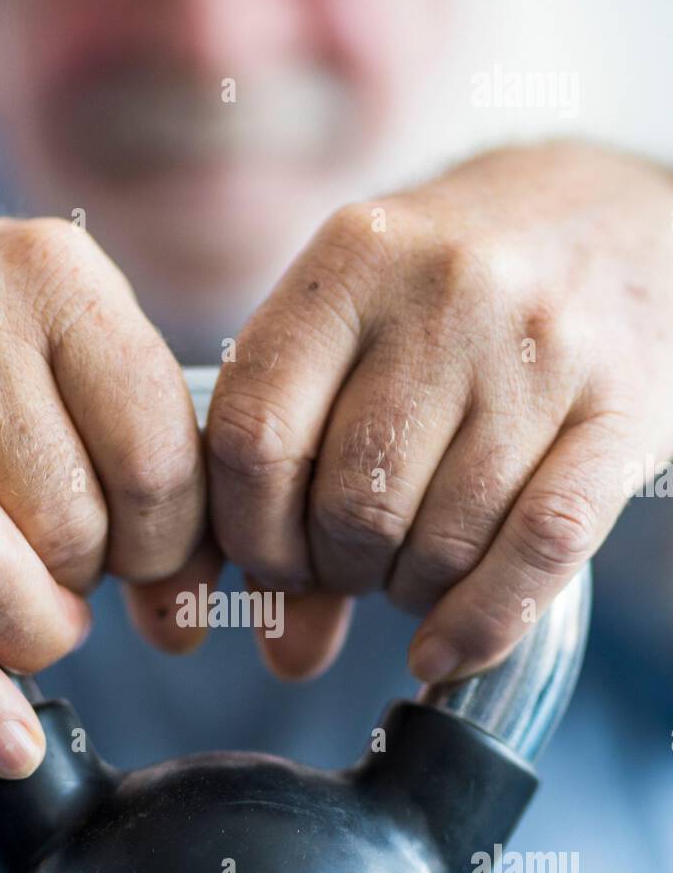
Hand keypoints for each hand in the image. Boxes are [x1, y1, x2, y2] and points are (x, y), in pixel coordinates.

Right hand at [0, 199, 209, 773]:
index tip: (157, 561)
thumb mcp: (93, 370)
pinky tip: (5, 742)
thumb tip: (183, 622)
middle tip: (79, 564)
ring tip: (38, 608)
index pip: (155, 462)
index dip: (173, 545)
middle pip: (69, 525)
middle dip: (94, 579)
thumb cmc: (3, 358)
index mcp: (56, 277)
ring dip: (33, 630)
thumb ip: (162, 480)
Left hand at [207, 143, 672, 680]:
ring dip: (408, 592)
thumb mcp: (359, 332)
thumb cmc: (453, 297)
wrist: (614, 220)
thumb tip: (284, 652)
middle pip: (348, 505)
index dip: (248, 531)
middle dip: (335, 571)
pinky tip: (445, 649)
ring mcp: (541, 351)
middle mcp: (446, 293)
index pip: (255, 434)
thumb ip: (298, 471)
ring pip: (439, 542)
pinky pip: (536, 551)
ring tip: (413, 566)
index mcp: (355, 259)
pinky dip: (480, 624)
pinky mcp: (624, 409)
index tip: (271, 559)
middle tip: (351, 565)